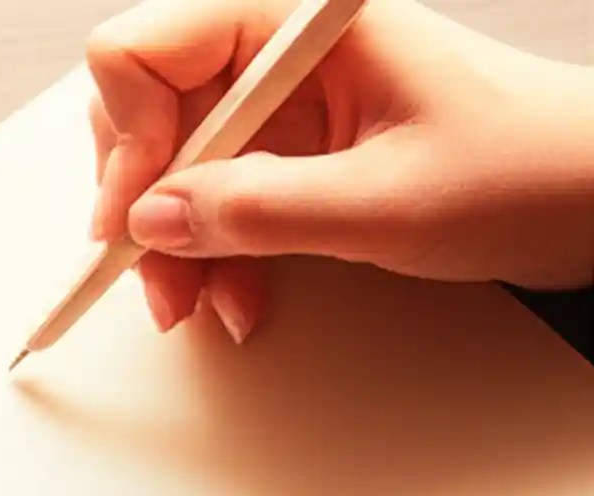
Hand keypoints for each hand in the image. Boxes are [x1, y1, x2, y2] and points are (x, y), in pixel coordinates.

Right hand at [86, 0, 593, 341]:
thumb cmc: (530, 171)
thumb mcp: (386, 203)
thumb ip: (258, 210)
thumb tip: (150, 220)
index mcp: (298, 24)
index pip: (146, 51)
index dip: (128, 137)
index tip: (138, 216)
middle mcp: (279, 52)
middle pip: (148, 111)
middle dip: (143, 201)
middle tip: (156, 275)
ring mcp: (285, 101)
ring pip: (176, 162)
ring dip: (176, 241)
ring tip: (199, 305)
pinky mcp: (297, 148)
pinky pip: (221, 193)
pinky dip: (215, 249)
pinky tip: (235, 293)